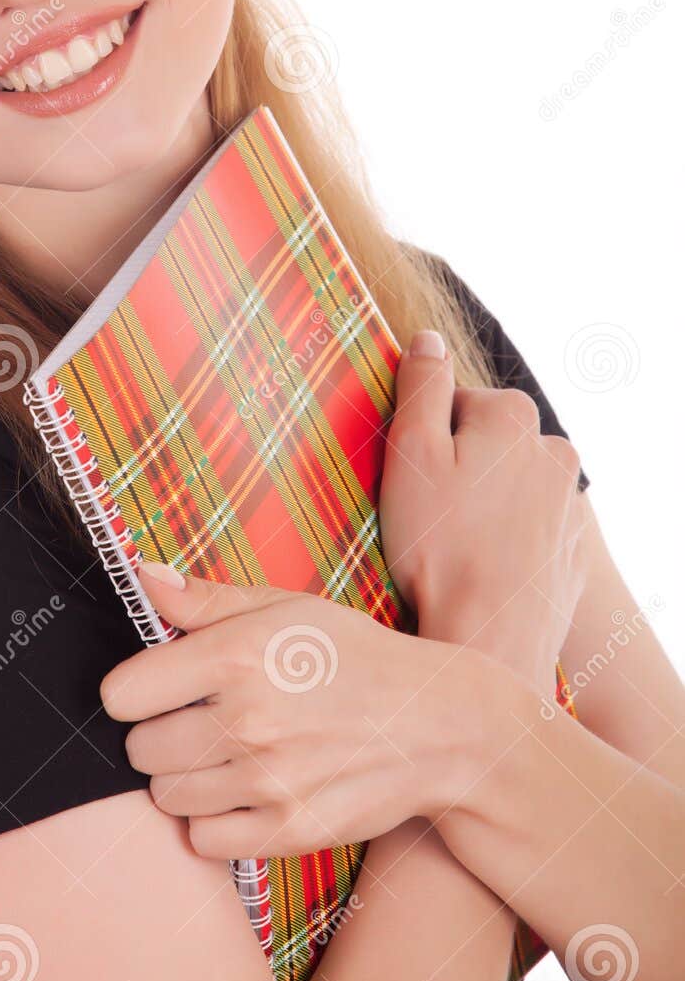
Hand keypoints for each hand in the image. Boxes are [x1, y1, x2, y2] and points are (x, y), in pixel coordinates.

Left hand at [100, 561, 470, 860]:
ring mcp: (267, 781)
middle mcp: (247, 720)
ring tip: (228, 754)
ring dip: (187, 779)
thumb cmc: (352, 657)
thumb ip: (204, 599)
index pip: (121, 695)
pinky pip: (202, 840)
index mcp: (236, 655)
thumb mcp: (284, 608)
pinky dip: (216, 822)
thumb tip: (141, 577)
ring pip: (167, 796)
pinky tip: (246, 791)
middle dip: (160, 734)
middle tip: (201, 720)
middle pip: (139, 750)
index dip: (135, 690)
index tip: (160, 687)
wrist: (435, 724)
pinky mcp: (287, 831)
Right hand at [378, 329, 587, 692]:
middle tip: (426, 516)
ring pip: (511, 488)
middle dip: (458, 470)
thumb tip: (428, 338)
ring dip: (483, 506)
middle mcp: (555, 452)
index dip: (423, 440)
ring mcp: (569, 506)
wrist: (490, 643)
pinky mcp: (571, 555)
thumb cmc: (439, 547)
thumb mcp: (411, 452)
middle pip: (489, 444)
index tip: (409, 480)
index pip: (456, 404)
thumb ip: (422, 385)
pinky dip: (505, 543)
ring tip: (451, 549)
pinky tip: (477, 571)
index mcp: (513, 416)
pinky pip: (529, 533)